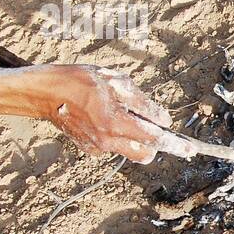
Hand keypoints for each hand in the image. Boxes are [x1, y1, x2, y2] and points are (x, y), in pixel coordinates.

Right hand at [32, 65, 192, 163]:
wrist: (43, 93)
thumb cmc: (78, 80)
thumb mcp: (114, 81)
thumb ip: (141, 101)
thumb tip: (162, 119)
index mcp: (115, 122)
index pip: (154, 139)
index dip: (175, 143)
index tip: (191, 150)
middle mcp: (108, 140)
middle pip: (146, 153)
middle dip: (157, 144)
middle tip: (162, 132)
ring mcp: (97, 147)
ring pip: (131, 152)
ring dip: (138, 140)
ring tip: (127, 117)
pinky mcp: (89, 148)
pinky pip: (114, 147)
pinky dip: (120, 138)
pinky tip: (107, 118)